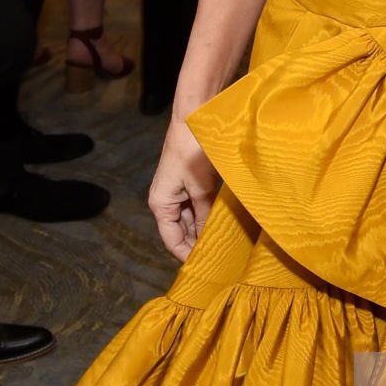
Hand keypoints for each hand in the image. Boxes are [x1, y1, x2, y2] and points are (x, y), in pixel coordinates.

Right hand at [147, 115, 220, 260]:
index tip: (207, 268)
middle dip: (197, 245)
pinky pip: (197, 208)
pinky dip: (208, 217)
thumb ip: (203, 215)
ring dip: (204, 231)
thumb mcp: (200, 188)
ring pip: (190, 221)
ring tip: (224, 246)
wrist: (195, 117)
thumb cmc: (193, 151)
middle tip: (221, 260)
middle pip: (180, 233)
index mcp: (161, 204)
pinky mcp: (189, 184)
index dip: (187, 256)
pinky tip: (223, 224)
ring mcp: (177, 192)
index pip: (172, 241)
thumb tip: (208, 241)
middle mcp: (165, 201)